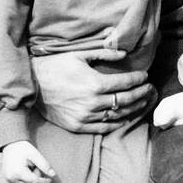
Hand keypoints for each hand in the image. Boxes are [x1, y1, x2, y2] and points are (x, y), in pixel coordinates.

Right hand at [1, 141, 55, 182]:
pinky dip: (25, 181)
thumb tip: (53, 175)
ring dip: (30, 180)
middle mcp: (11, 178)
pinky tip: (26, 172)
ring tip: (30, 168)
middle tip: (35, 166)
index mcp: (18, 172)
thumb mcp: (35, 154)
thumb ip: (44, 165)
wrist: (11, 144)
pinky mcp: (7, 180)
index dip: (44, 182)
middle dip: (36, 178)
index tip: (50, 180)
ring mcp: (8, 180)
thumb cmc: (23, 148)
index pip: (34, 182)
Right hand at [30, 48, 154, 134]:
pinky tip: (126, 117)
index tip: (145, 76)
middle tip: (150, 90)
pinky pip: (104, 128)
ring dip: (134, 109)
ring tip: (143, 102)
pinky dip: (117, 123)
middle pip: (126, 100)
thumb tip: (124, 54)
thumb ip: (104, 54)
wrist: (32, 86)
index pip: (126, 83)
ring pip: (118, 116)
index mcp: (95, 84)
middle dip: (142, 94)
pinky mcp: (78, 126)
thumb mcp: (79, 55)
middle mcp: (93, 103)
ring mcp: (85, 117)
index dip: (139, 79)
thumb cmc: (55, 66)